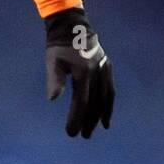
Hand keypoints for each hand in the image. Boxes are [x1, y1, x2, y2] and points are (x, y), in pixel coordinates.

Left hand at [44, 8, 114, 137]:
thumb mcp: (53, 62)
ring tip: (92, 131)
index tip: (71, 132)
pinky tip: (106, 120)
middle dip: (88, 121)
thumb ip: (55, 80)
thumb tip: (53, 99)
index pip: (81, 101)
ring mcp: (104, 70)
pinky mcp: (107, 68)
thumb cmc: (59, 47)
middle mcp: (97, 72)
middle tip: (82, 136)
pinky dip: (108, 106)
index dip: (76, 118)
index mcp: (83, 72)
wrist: (73, 27)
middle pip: (94, 103)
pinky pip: (110, 90)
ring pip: (104, 98)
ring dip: (99, 117)